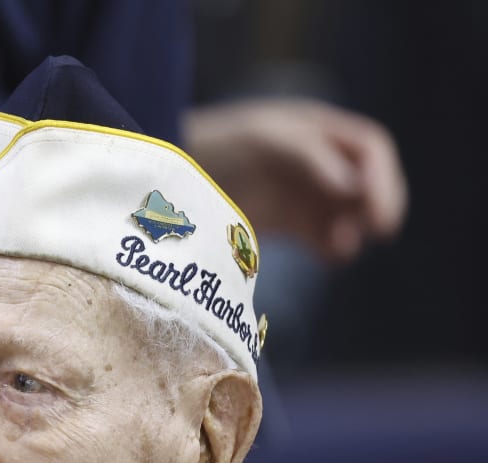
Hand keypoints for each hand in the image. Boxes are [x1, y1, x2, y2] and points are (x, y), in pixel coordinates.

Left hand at [184, 98, 406, 264]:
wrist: (156, 183)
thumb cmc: (205, 148)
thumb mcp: (257, 140)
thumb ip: (306, 155)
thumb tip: (352, 186)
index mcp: (311, 130)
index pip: (368, 148)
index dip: (382, 178)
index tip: (379, 212)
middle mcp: (313, 160)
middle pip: (366, 182)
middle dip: (375, 205)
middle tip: (378, 232)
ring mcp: (299, 192)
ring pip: (348, 212)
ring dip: (354, 228)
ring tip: (339, 247)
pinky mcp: (284, 224)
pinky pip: (323, 237)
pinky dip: (332, 248)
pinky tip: (329, 257)